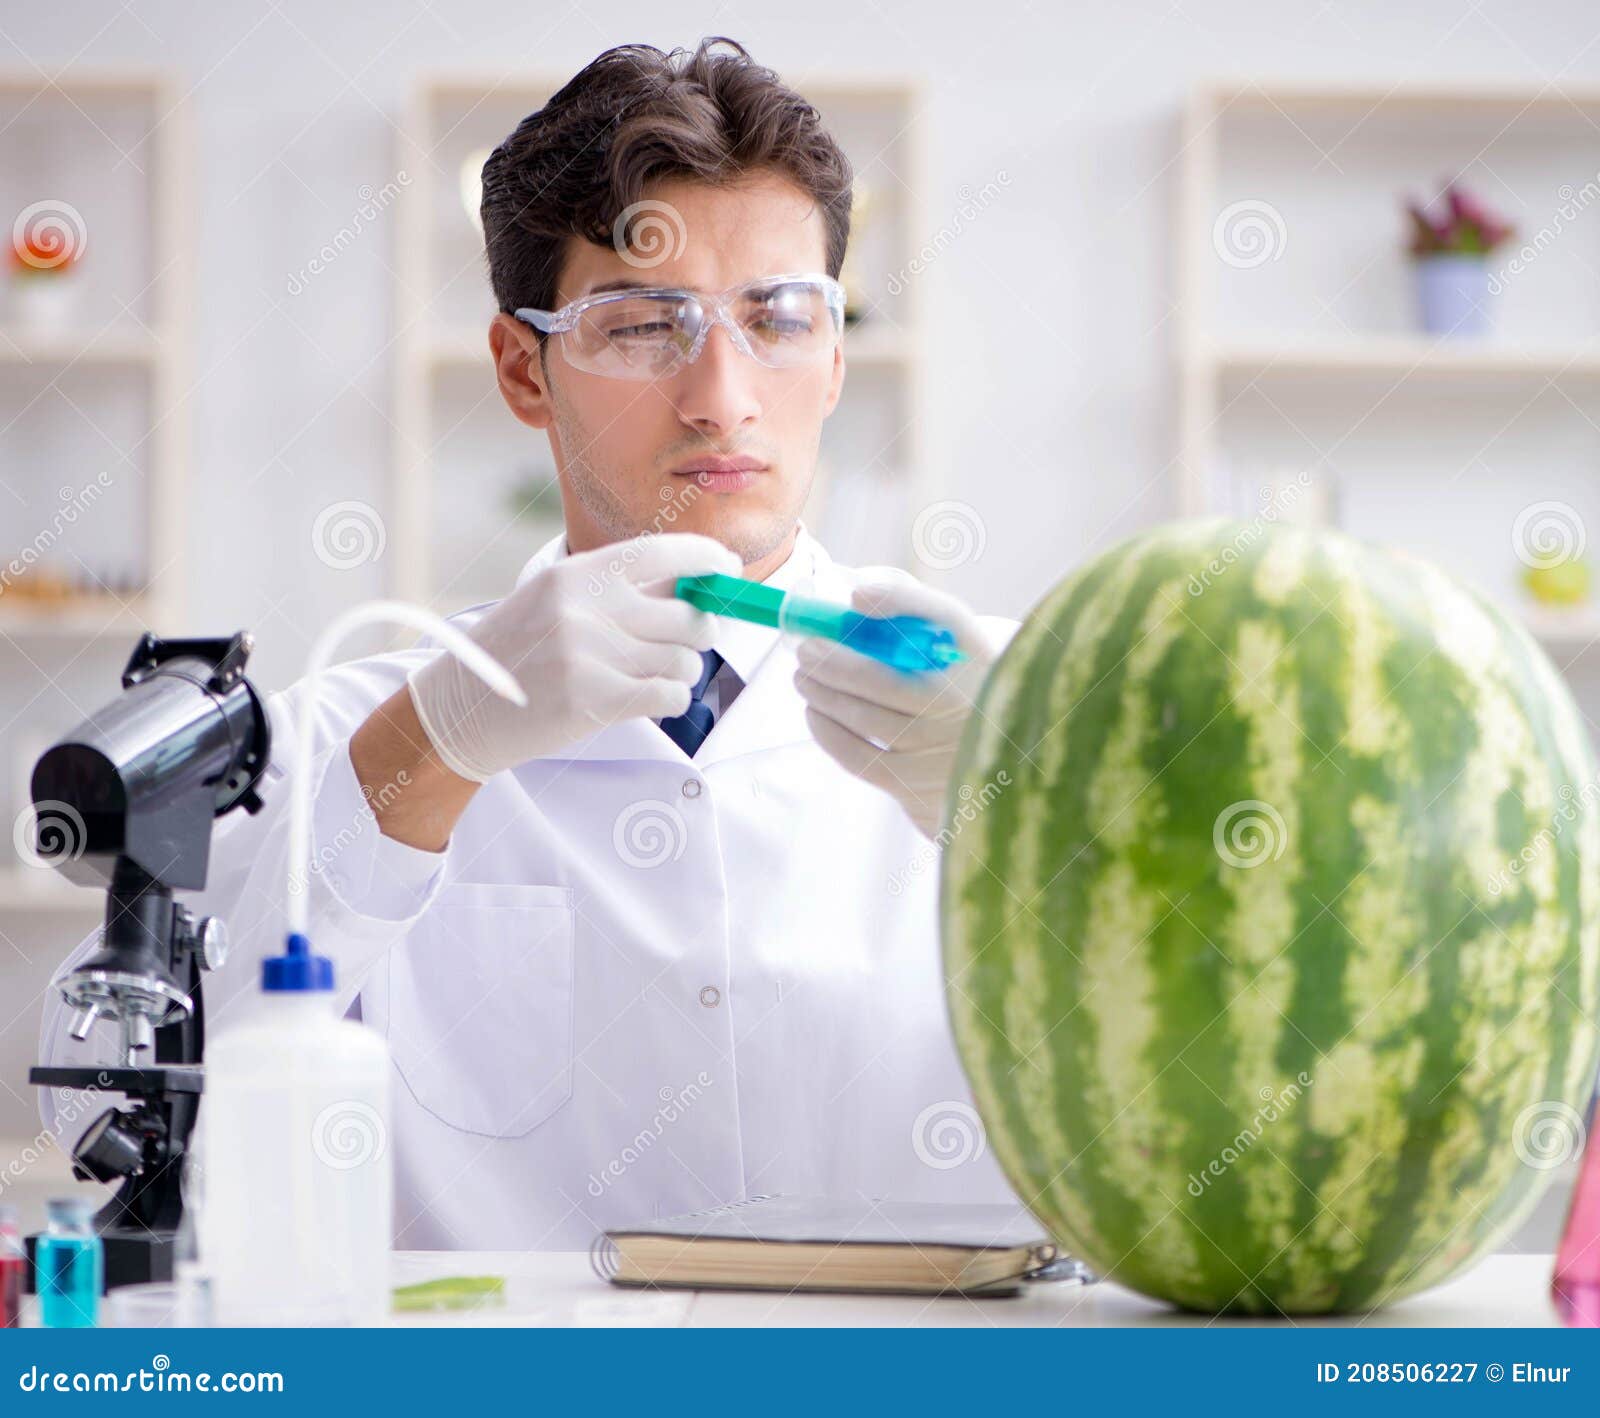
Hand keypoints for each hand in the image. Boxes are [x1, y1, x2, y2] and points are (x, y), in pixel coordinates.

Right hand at [407, 533, 740, 781]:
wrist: (460, 709)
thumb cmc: (518, 654)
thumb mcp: (555, 601)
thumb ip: (618, 591)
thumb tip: (696, 587)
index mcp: (575, 574)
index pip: (661, 552)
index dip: (706, 559)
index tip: (728, 568)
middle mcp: (584, 608)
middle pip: (686, 614)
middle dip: (700, 630)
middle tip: (688, 641)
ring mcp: (588, 655)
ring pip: (683, 659)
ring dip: (680, 670)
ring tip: (651, 675)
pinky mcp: (593, 700)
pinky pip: (671, 694)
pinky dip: (672, 697)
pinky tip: (651, 698)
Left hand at [793, 576, 1008, 838]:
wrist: (999, 764)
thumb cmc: (963, 687)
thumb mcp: (956, 644)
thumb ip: (912, 607)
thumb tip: (857, 594)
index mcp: (980, 660)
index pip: (941, 620)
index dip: (891, 608)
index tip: (852, 599)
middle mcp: (966, 705)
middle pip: (883, 679)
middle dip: (832, 661)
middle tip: (806, 649)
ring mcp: (942, 751)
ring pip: (864, 718)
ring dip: (822, 693)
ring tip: (803, 676)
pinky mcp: (918, 788)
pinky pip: (859, 757)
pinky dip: (828, 731)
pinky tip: (815, 713)